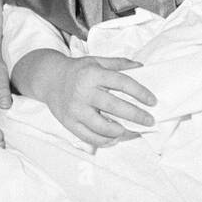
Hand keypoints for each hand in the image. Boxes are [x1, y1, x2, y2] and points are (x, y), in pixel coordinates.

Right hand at [41, 56, 156, 147]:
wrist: (49, 79)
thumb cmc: (78, 70)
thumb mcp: (97, 60)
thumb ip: (119, 63)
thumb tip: (141, 66)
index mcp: (93, 74)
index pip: (121, 83)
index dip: (140, 92)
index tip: (153, 101)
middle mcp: (83, 92)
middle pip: (114, 106)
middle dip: (136, 116)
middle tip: (150, 121)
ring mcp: (75, 109)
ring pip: (101, 126)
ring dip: (121, 132)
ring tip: (133, 131)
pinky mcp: (68, 122)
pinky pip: (88, 136)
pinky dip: (104, 141)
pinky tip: (115, 139)